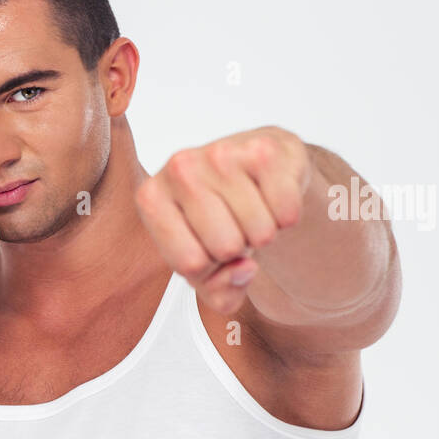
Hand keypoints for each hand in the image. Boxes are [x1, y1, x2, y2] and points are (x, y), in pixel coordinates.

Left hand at [134, 126, 311, 313]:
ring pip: (260, 232)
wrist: (254, 170)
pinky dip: (287, 216)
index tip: (207, 248)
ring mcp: (221, 152)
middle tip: (234, 226)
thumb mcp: (206, 269)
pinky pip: (287, 213)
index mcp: (151, 199)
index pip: (191, 264)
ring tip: (251, 211)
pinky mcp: (265, 147)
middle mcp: (179, 169)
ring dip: (263, 232)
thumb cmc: (219, 220)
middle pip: (226, 248)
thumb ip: (219, 291)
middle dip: (239, 249)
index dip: (210, 269)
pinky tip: (271, 197)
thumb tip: (243, 271)